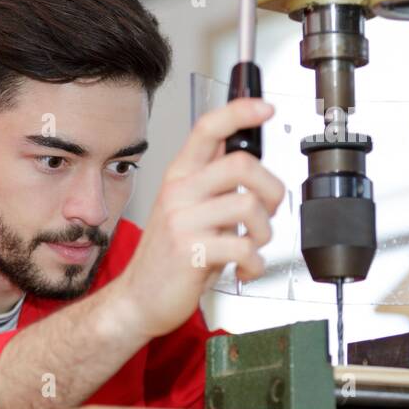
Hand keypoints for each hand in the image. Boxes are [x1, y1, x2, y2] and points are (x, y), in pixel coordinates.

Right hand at [109, 97, 284, 339]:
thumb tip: (248, 160)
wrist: (137, 300)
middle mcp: (179, 193)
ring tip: (253, 245)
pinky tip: (245, 269)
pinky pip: (244, 248)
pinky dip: (255, 264)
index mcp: (179, 178)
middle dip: (271, 188)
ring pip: (249, 206)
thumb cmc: (167, 258)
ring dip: (265, 232)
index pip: (207, 129)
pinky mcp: (190, 252)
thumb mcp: (187, 212)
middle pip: (241, 164)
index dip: (239, 111)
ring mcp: (182, 221)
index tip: (264, 108)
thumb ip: (213, 186)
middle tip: (268, 210)